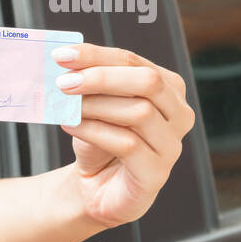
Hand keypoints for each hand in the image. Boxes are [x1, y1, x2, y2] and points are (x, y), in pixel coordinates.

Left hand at [53, 43, 195, 227]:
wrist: (97, 186)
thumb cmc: (99, 140)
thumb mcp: (93, 106)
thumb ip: (88, 83)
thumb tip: (65, 62)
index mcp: (168, 89)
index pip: (134, 62)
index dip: (97, 55)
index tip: (62, 55)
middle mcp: (179, 114)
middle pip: (147, 81)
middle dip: (101, 78)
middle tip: (63, 82)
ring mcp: (172, 145)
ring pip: (139, 112)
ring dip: (95, 106)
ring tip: (66, 108)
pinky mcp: (157, 173)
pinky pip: (128, 144)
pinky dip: (94, 131)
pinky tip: (70, 126)